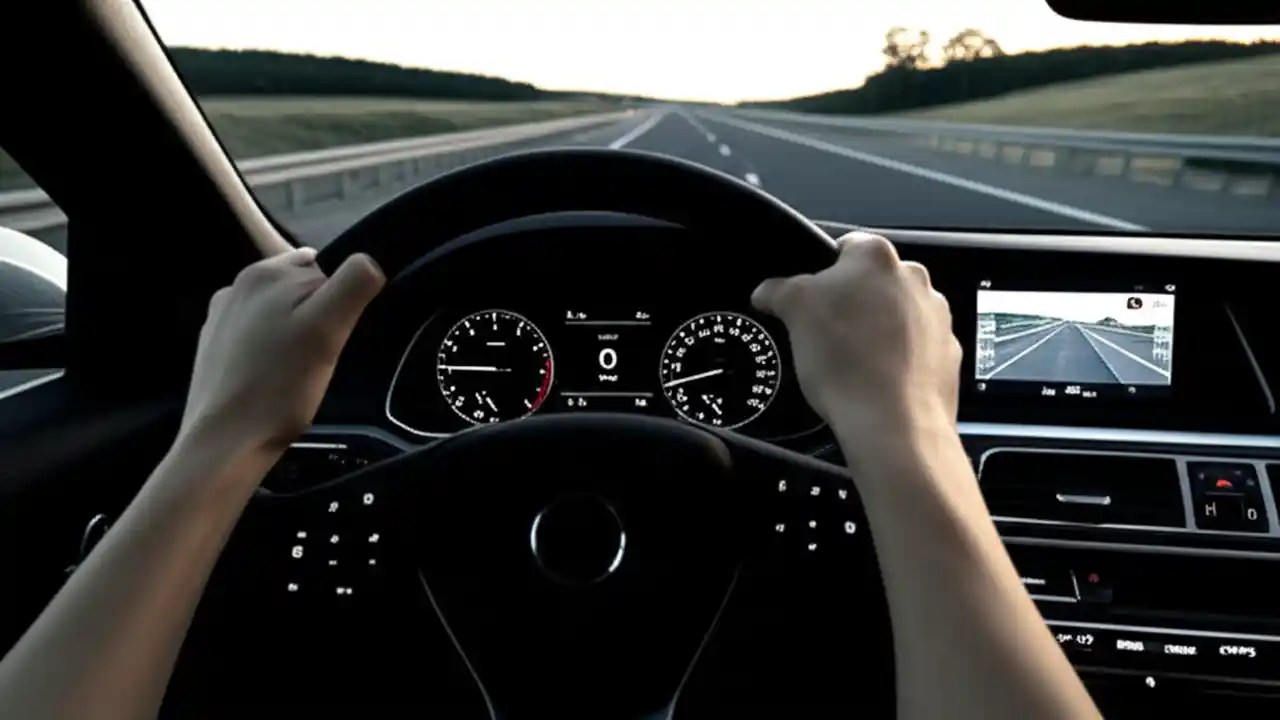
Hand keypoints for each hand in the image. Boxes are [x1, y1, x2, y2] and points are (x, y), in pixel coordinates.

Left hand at [178, 248, 384, 454]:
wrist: (225, 440)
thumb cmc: (281, 387)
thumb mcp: (327, 331)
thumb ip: (352, 286)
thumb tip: (370, 260)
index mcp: (266, 272)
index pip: (327, 272)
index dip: (338, 304)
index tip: (332, 338)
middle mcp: (238, 283)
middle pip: (301, 289)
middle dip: (315, 315)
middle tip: (315, 357)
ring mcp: (221, 313)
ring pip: (279, 311)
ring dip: (293, 331)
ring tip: (293, 371)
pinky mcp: (212, 342)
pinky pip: (256, 331)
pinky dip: (269, 346)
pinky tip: (270, 376)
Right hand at [752, 232, 960, 445]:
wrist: (893, 424)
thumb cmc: (846, 361)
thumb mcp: (794, 311)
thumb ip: (778, 289)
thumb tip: (767, 289)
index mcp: (877, 256)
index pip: (843, 247)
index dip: (820, 273)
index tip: (809, 299)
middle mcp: (915, 279)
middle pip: (871, 283)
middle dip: (850, 304)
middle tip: (825, 333)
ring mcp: (937, 317)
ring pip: (895, 315)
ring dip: (875, 331)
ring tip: (850, 362)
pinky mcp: (947, 353)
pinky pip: (915, 348)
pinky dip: (897, 359)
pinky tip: (875, 379)